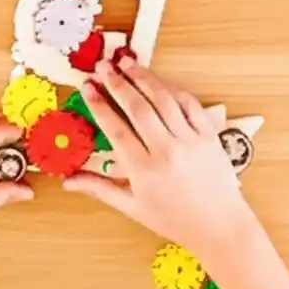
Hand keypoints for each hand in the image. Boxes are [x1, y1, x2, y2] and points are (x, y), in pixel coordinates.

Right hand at [62, 58, 260, 262]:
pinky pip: (188, 104)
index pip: (116, 129)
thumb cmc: (175, 219)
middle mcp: (166, 151)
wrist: (220, 225)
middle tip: (103, 66)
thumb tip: (68, 181)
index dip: (99, 104)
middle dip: (117, 83)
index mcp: (144, 170)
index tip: (87, 87)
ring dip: (143, 78)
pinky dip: (172, 88)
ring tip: (127, 63)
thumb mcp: (133, 207)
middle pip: (138, 107)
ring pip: (163, 99)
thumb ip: (100, 188)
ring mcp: (190, 140)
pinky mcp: (208, 135)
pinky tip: (158, 80)